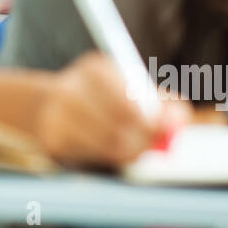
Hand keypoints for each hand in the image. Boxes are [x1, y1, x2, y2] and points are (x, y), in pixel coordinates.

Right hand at [34, 52, 189, 166]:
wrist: (46, 105)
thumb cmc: (101, 97)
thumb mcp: (128, 86)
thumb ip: (160, 101)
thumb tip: (181, 119)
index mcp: (94, 70)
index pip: (130, 100)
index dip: (154, 120)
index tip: (169, 130)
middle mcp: (71, 90)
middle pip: (120, 125)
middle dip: (146, 139)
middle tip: (157, 146)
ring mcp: (57, 117)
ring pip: (110, 145)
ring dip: (131, 151)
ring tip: (137, 148)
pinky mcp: (53, 142)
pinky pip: (95, 157)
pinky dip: (110, 158)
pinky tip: (112, 151)